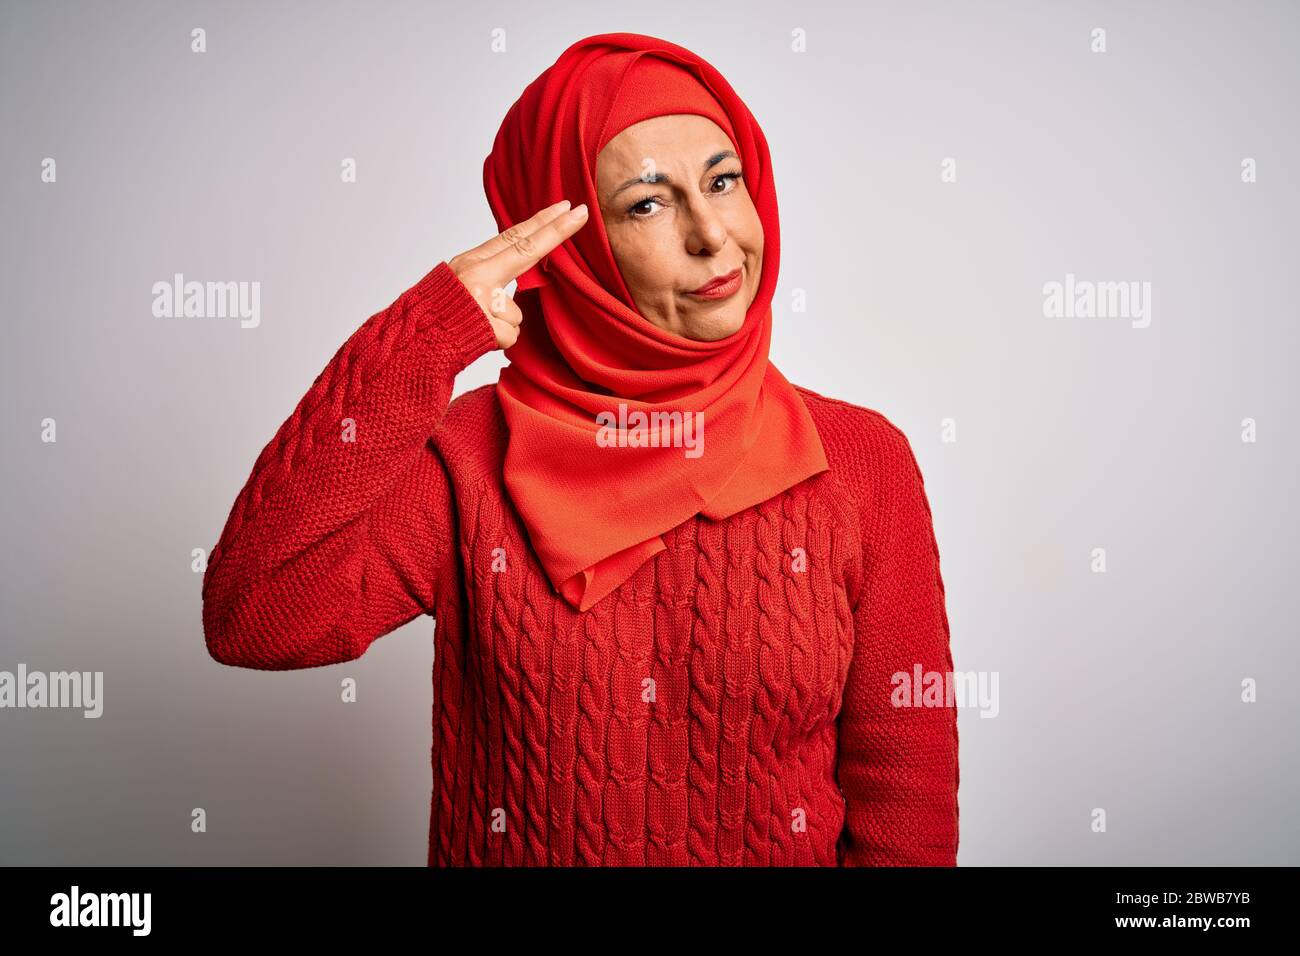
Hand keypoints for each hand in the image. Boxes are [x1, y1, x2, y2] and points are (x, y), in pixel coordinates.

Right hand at [447, 199, 588, 348]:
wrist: (408, 347)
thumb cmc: (434, 317)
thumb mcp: (457, 285)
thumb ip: (488, 274)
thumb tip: (518, 273)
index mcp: (468, 263)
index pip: (511, 237)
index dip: (540, 222)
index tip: (565, 207)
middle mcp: (475, 276)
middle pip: (525, 249)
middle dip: (556, 230)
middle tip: (581, 212)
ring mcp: (480, 301)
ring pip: (517, 312)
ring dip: (503, 324)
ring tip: (475, 327)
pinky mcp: (485, 327)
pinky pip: (511, 335)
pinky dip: (498, 342)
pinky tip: (477, 339)